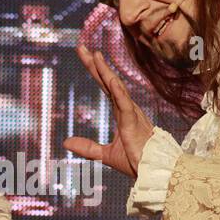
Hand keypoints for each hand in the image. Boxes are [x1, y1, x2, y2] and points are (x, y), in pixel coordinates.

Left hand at [63, 44, 153, 178]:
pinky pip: (125, 104)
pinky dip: (118, 91)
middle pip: (108, 81)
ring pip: (116, 88)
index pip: (105, 86)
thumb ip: (87, 147)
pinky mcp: (134, 124)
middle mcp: (127, 108)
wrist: (153, 172)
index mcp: (121, 112)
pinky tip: (110, 79)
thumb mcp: (105, 155)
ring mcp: (131, 114)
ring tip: (94, 55)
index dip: (95, 70)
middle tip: (82, 46)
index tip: (85, 53)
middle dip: (95, 64)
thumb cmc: (137, 162)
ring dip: (105, 71)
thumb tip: (66, 142)